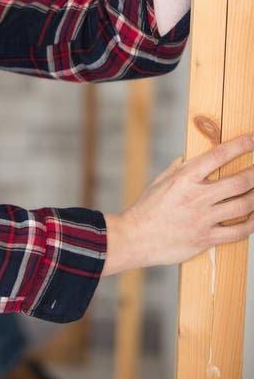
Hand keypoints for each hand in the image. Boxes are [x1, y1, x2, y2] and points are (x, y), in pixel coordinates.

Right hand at [102, 133, 253, 275]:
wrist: (135, 238)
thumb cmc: (146, 209)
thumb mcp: (160, 181)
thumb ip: (177, 168)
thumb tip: (187, 157)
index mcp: (184, 178)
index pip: (218, 156)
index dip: (239, 146)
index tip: (252, 139)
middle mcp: (197, 196)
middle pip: (238, 182)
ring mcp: (203, 219)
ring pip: (243, 206)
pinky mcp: (206, 239)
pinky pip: (237, 232)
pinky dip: (251, 223)